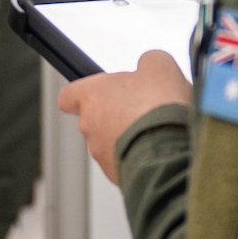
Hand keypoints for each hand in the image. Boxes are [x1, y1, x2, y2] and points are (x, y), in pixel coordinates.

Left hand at [57, 51, 192, 184]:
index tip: (96, 92)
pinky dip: (142, 157)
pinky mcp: (119, 177)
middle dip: (119, 115)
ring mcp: (103, 155)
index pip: (68, 96)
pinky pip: (128, 163)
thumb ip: (148, 62)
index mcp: (92, 97)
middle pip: (97, 120)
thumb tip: (149, 65)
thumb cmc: (157, 108)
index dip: (82, 93)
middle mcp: (90, 128)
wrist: (169, 153)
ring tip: (159, 130)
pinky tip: (163, 148)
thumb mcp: (159, 66)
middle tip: (144, 108)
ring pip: (113, 144)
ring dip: (131, 137)